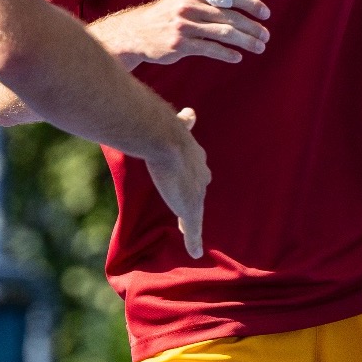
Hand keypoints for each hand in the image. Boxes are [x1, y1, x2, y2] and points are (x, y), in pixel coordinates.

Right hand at [94, 0, 270, 67]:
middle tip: (266, 37)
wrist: (136, 32)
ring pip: (223, 33)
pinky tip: (237, 57)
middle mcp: (189, 5)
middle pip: (229, 16)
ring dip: (245, 41)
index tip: (266, 14)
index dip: (251, 4)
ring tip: (259, 47)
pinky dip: (226, 53)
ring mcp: (183, 25)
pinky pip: (210, 48)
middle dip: (251, 27)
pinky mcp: (179, 44)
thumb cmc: (170, 14)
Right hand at [142, 108, 211, 257]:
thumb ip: (176, 119)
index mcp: (194, 155)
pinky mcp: (190, 210)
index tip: (196, 172)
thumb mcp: (170, 122)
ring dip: (192, 218)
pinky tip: (195, 252)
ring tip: (188, 226)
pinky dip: (193, 241)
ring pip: (195, 209)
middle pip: (199, 184)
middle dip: (195, 189)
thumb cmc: (161, 128)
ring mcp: (195, 193)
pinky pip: (193, 230)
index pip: (197, 165)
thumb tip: (185, 110)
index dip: (194, 170)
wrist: (166, 140)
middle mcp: (199, 174)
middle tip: (191, 196)